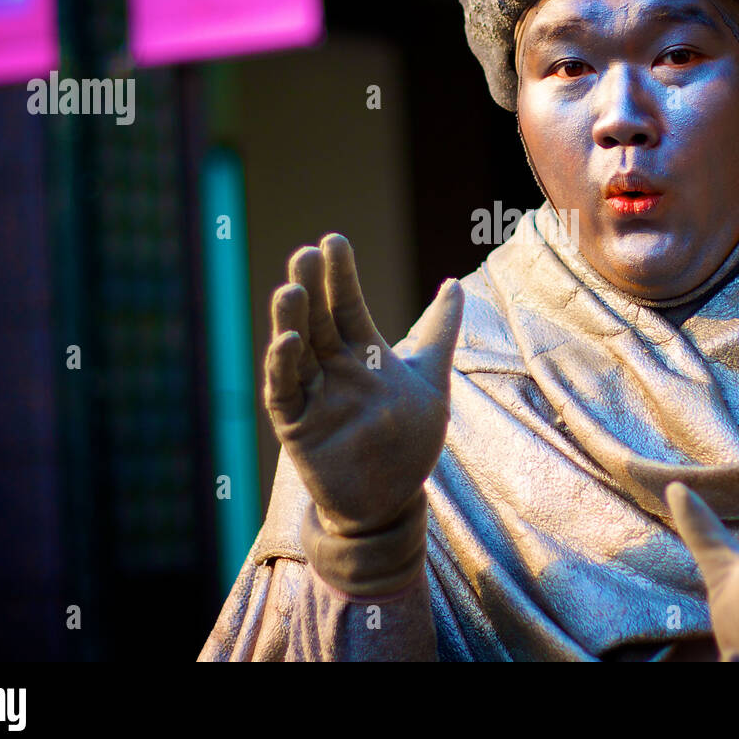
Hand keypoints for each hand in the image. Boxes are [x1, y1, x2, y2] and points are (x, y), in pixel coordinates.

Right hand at [264, 233, 463, 536]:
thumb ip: (439, 331)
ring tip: (289, 288)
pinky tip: (288, 341)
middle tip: (305, 254)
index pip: (348, 304)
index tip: (334, 240)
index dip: (341, 275)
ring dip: (291, 320)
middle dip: (311, 287)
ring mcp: (313, 394)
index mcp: (363, 352)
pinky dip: (284, 366)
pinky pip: (285, 392)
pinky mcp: (298, 425)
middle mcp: (334, 367)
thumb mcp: (432, 380)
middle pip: (318, 319)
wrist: (392, 498)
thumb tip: (454, 282)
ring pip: (296, 350)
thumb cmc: (409, 438)